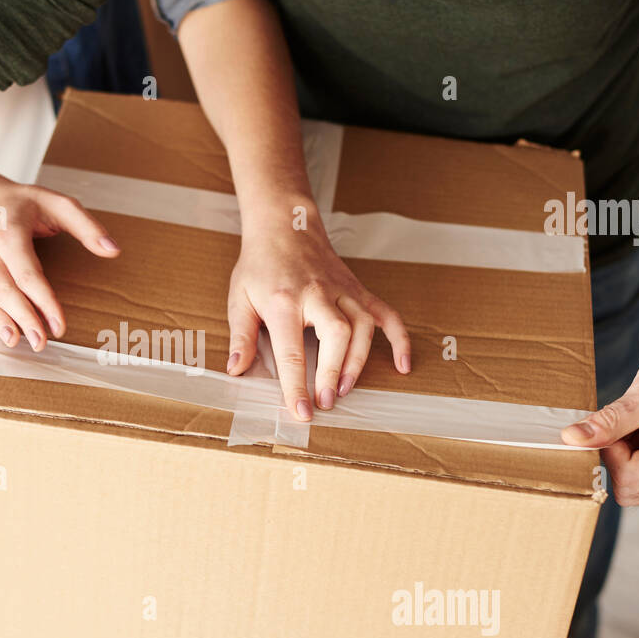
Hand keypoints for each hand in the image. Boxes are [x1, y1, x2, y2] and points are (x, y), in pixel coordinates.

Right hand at [0, 156, 118, 348]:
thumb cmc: (21, 203)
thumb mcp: (55, 203)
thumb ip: (85, 226)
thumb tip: (113, 250)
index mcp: (10, 234)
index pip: (28, 275)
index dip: (44, 302)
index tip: (59, 326)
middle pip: (4, 290)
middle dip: (22, 318)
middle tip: (40, 343)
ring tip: (14, 343)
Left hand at [227, 204, 410, 419]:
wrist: (285, 225)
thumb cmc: (260, 265)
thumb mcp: (239, 298)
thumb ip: (240, 336)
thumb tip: (236, 370)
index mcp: (284, 302)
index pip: (292, 351)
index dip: (296, 386)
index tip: (302, 412)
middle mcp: (318, 295)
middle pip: (336, 335)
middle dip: (333, 372)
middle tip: (326, 402)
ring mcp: (342, 291)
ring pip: (362, 326)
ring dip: (357, 362)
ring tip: (344, 389)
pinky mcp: (358, 289)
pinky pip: (386, 314)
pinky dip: (398, 340)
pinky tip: (402, 365)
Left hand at [560, 334, 638, 504]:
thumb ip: (608, 423)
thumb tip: (571, 440)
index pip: (626, 478)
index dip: (610, 451)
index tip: (618, 422)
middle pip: (628, 488)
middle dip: (617, 456)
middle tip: (630, 423)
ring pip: (633, 484)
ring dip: (625, 455)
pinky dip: (635, 454)